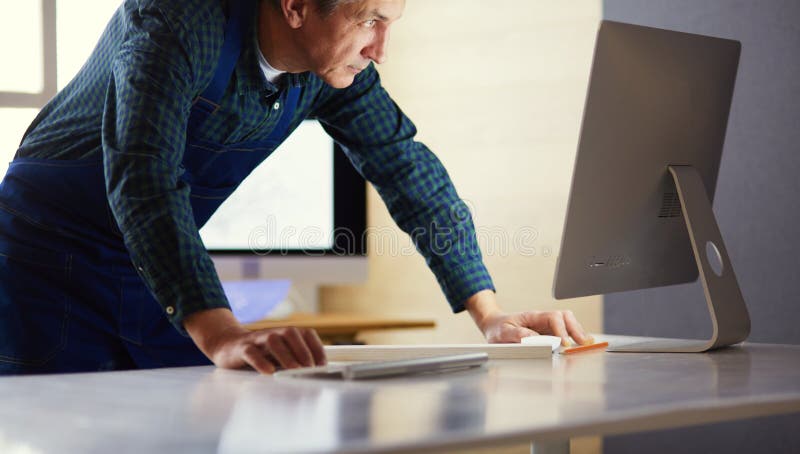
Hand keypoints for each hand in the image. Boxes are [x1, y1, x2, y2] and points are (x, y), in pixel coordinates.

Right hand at [184, 308, 325, 373]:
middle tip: (310, 369)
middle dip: (303, 351)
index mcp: (286, 333)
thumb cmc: (259, 353)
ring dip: (285, 356)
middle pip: (291, 333)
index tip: (322, 366)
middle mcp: (273, 333)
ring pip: (272, 341)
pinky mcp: (241, 348)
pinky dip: (261, 361)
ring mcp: (257, 339)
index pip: (307, 334)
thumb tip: (314, 374)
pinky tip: (269, 372)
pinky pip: (251, 352)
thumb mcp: (279, 355)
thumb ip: (295, 360)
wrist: (227, 345)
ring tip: (293, 370)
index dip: (316, 348)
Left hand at [478, 310, 592, 345]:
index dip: (561, 330)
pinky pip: (565, 332)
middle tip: (583, 344)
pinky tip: (581, 345)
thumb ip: (517, 335)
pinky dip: (574, 337)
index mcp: (532, 316)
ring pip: (568, 323)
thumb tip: (533, 339)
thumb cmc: (498, 328)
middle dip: (576, 329)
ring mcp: (546, 325)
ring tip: (586, 345)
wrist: (494, 325)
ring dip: (578, 333)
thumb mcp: (503, 332)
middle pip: (565, 317)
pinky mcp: (548, 333)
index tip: (564, 344)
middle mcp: (542, 319)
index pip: (553, 318)